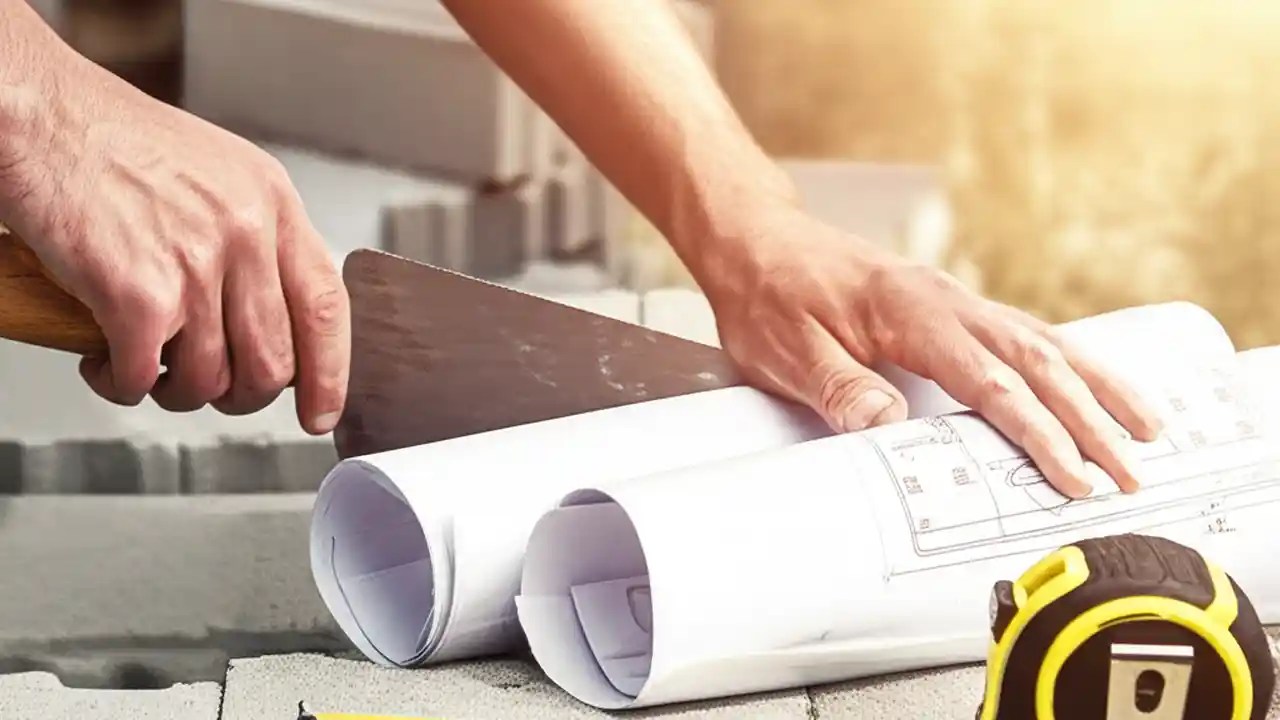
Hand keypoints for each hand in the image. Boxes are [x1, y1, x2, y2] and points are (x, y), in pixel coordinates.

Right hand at [0, 51, 348, 433]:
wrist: (39, 116)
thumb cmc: (113, 142)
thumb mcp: (218, 176)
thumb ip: (254, 240)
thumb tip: (273, 315)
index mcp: (272, 202)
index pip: (325, 307)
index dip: (330, 373)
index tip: (321, 411)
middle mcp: (245, 233)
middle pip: (272, 363)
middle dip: (240, 395)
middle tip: (209, 387)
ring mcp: (195, 266)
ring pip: (210, 382)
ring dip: (176, 392)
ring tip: (149, 367)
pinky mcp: (138, 296)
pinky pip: (144, 378)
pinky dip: (122, 385)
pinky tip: (106, 362)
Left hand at [698, 205, 1162, 498]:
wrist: (757, 242)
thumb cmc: (769, 294)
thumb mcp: (786, 350)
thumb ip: (839, 387)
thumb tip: (886, 428)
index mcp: (911, 312)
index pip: (990, 380)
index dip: (1036, 432)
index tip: (1071, 474)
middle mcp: (945, 301)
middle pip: (1036, 362)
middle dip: (1089, 420)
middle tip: (1129, 472)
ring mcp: (953, 301)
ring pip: (1043, 342)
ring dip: (1095, 386)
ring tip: (1146, 427)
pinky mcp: (949, 308)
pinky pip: (1024, 334)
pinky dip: (1069, 362)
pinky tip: (1090, 383)